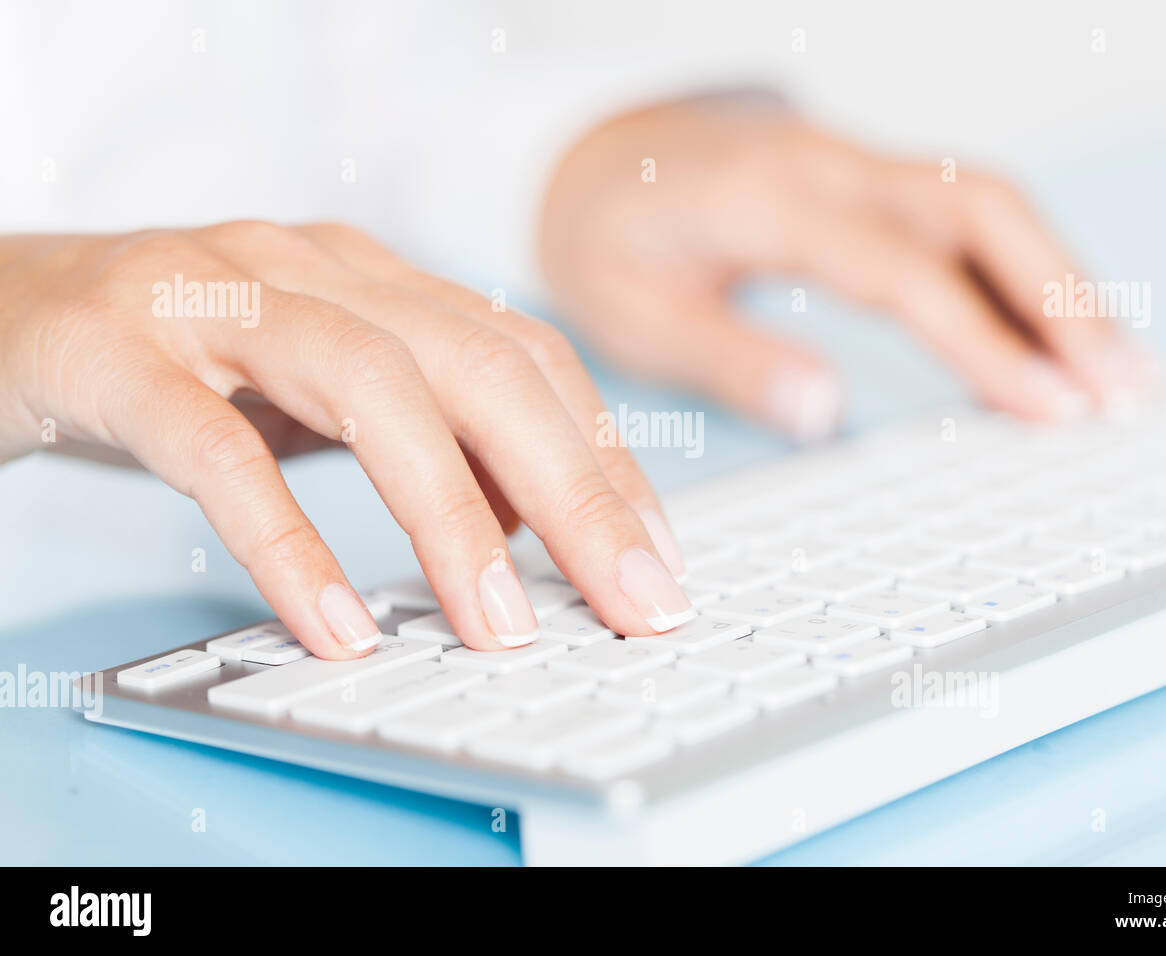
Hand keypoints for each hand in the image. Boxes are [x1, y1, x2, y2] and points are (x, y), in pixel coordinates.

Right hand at [0, 223, 691, 657]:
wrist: (3, 308)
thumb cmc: (186, 361)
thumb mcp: (322, 392)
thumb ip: (424, 438)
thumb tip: (535, 525)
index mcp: (378, 281)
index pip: (527, 357)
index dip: (605, 456)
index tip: (656, 555)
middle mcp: (317, 272)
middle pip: (482, 368)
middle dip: (576, 493)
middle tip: (633, 601)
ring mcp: (217, 300)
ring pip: (371, 391)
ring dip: (451, 518)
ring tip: (501, 627)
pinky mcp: (119, 350)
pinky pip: (217, 451)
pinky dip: (287, 544)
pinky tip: (335, 628)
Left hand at [539, 95, 1161, 438]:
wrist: (584, 154)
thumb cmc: (603, 236)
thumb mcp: (628, 311)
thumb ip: (722, 358)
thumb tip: (823, 409)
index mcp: (767, 200)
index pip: (903, 269)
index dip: (984, 340)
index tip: (1050, 407)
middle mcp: (828, 166)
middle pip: (978, 209)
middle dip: (1064, 299)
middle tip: (1125, 392)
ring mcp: (854, 163)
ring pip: (988, 203)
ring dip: (1063, 280)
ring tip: (1124, 370)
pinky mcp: (866, 179)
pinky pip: (965, 211)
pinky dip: (1026, 266)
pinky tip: (1059, 326)